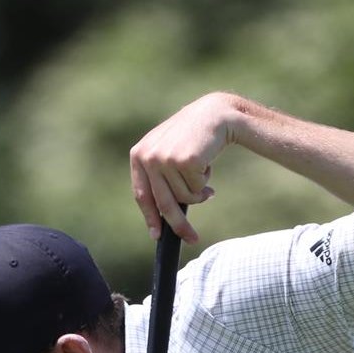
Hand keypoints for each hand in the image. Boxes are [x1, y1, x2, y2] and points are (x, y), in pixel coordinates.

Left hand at [130, 93, 236, 243]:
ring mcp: (165, 158)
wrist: (214, 114)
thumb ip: (159, 176)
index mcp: (139, 155)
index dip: (151, 218)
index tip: (157, 236)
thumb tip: (163, 215)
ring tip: (203, 175)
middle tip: (192, 238)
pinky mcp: (184, 161)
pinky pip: (197, 189)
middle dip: (179, 225)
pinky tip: (207, 165)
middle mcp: (148, 157)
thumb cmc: (193, 137)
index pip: (141, 194)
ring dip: (198, 194)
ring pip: (184, 198)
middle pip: (163, 203)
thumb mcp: (168, 152)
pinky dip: (205, 183)